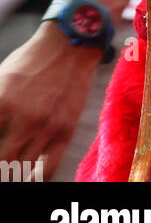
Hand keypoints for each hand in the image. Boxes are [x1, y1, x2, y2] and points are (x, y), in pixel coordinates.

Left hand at [0, 22, 102, 179]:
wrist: (70, 44)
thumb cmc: (32, 60)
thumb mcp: (0, 79)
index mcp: (0, 103)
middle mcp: (21, 119)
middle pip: (2, 163)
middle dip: (0, 165)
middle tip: (2, 162)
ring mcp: (45, 127)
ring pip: (20, 172)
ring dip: (12, 173)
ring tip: (11, 168)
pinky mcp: (64, 131)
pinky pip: (45, 170)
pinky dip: (33, 179)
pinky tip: (27, 176)